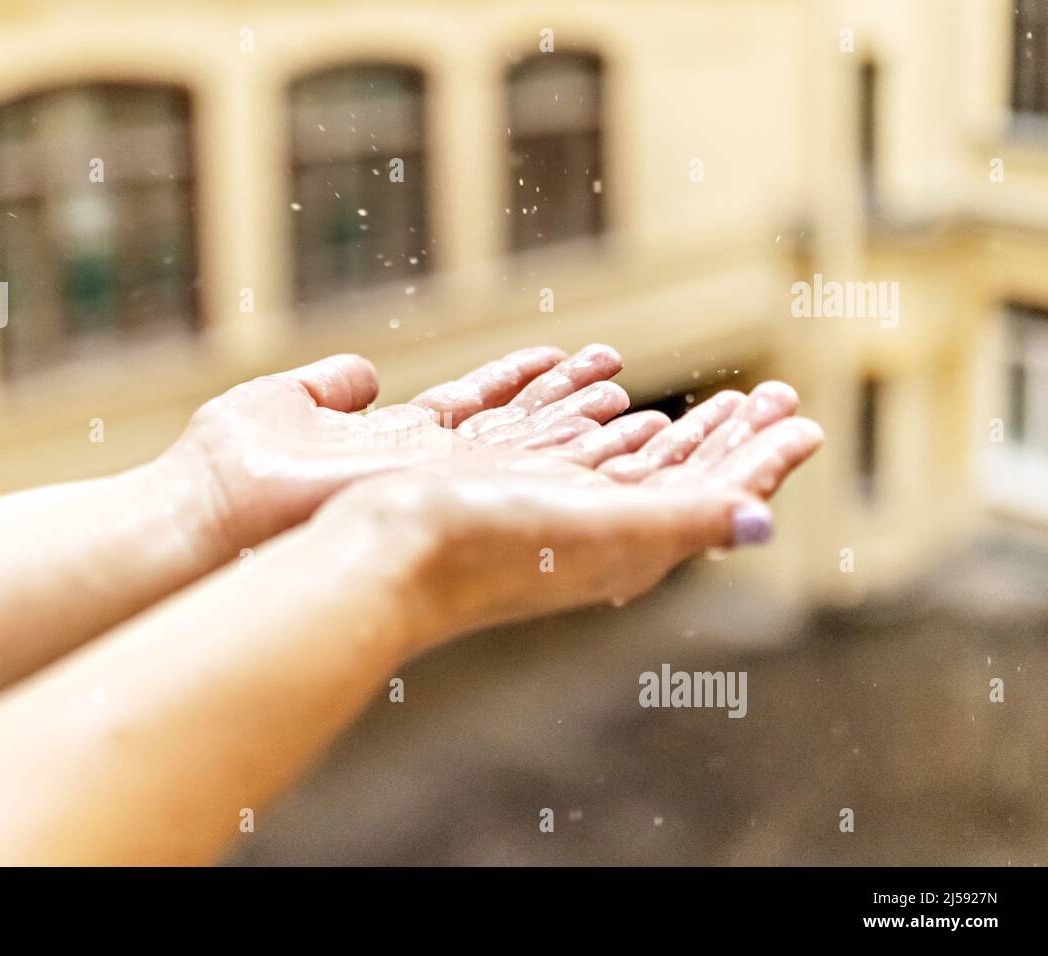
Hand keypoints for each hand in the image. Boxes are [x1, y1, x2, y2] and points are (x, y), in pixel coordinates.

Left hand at [163, 345, 627, 557]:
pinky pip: (522, 464)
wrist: (210, 514)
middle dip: (566, 405)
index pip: (474, 408)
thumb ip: (332, 388)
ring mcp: (439, 483)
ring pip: (529, 450)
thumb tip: (363, 373)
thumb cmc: (229, 465)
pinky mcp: (447, 491)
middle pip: (513, 432)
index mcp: (393, 444)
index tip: (562, 358)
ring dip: (579, 424)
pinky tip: (610, 423)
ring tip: (631, 400)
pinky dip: (569, 444)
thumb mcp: (288, 401)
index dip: (519, 383)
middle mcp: (427, 469)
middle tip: (618, 377)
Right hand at [315, 382, 823, 651]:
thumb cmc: (492, 546)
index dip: (766, 459)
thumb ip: (684, 518)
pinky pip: (590, 458)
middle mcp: (607, 537)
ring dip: (689, 434)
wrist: (390, 557)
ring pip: (644, 468)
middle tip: (775, 395)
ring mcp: (563, 519)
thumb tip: (764, 521)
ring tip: (719, 402)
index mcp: (639, 547)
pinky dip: (620, 430)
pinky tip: (623, 411)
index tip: (805, 419)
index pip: (723, 496)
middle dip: (736, 439)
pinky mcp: (523, 500)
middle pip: (692, 479)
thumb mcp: (599, 527)